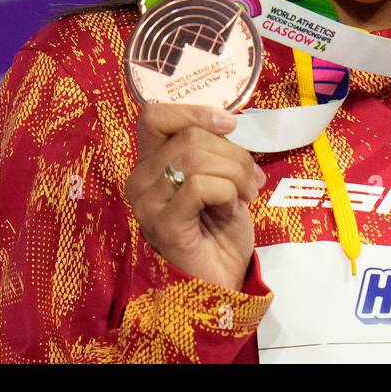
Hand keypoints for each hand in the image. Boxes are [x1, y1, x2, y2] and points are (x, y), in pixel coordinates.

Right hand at [124, 103, 265, 290]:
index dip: (194, 112)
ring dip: (235, 173)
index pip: (154, 116)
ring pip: (194, 158)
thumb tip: (227, 122)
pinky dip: (227, 192)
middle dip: (232, 153)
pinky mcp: (163, 225)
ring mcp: (147, 204)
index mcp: (149, 164)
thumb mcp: (219, 177)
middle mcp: (139, 181)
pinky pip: (199, 186)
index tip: (229, 125)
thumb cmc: (219, 228)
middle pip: (187, 137)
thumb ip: (213, 149)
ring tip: (245, 195)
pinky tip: (231, 209)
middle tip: (251, 180)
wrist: (222, 279)